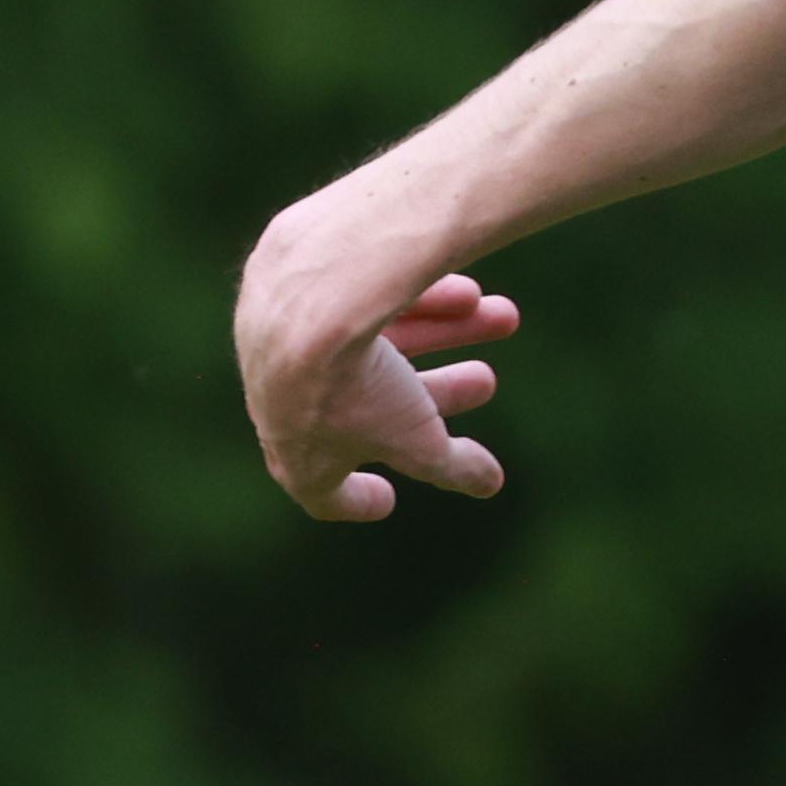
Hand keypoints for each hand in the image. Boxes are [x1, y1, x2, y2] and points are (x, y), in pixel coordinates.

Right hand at [236, 225, 521, 522]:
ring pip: (377, 338)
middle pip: (370, 401)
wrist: (306, 301)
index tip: (386, 498)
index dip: (354, 499)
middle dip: (437, 390)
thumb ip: (451, 464)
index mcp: (296, 449)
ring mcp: (283, 338)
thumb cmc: (354, 388)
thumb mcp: (417, 439)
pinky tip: (468, 292)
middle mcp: (281, 394)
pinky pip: (360, 297)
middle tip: (486, 380)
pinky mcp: (292, 285)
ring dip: (446, 331)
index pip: (318, 488)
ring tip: (504, 316)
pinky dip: (419, 298)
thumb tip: (488, 482)